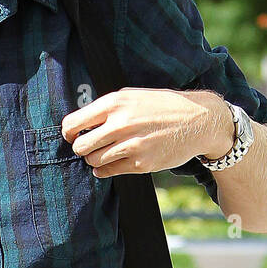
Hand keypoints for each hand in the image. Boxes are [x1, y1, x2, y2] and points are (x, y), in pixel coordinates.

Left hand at [60, 88, 231, 176]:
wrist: (198, 121)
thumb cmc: (162, 107)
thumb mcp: (132, 96)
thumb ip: (107, 108)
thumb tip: (78, 124)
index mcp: (115, 103)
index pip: (73, 123)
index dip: (68, 132)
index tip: (71, 135)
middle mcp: (121, 124)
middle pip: (80, 145)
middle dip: (81, 147)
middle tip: (89, 146)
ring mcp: (132, 146)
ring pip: (93, 160)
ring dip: (94, 159)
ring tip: (104, 152)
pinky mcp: (141, 164)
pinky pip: (108, 171)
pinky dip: (104, 169)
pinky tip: (109, 163)